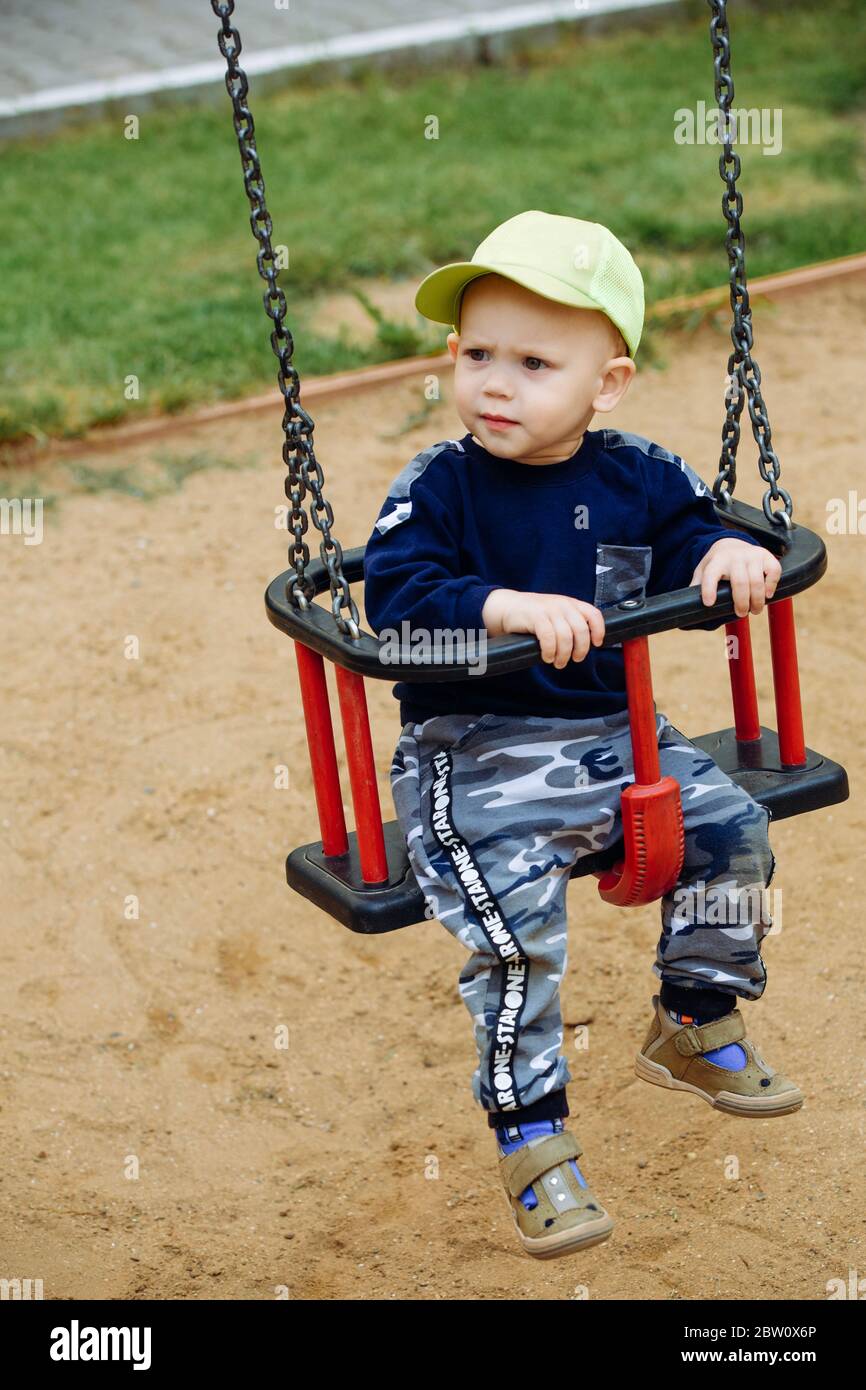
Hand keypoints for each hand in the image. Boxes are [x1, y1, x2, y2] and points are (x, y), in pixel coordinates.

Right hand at [481, 589, 604, 666]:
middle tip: (575, 659)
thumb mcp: (557, 613)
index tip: (596, 644)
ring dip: (564, 655)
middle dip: (581, 649)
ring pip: (566, 637)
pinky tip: (547, 657)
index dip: (599, 631)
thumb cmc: (534, 614)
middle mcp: (563, 605)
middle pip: (581, 630)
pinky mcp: (536, 617)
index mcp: (571, 604)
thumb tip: (585, 644)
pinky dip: (550, 651)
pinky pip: (549, 638)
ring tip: (559, 662)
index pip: (594, 615)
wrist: (508, 606)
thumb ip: (571, 623)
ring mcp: (549, 610)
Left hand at [690, 539, 781, 617]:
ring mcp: (752, 555)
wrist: (732, 544)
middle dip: (741, 602)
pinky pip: (774, 571)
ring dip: (757, 600)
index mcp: (716, 561)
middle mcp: (734, 557)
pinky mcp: (766, 556)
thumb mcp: (703, 572)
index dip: (709, 589)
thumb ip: (696, 586)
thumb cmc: (717, 564)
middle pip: (740, 583)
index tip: (709, 603)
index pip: (710, 575)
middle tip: (741, 614)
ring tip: (755, 610)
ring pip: (757, 581)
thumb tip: (688, 606)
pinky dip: (772, 585)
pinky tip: (767, 594)